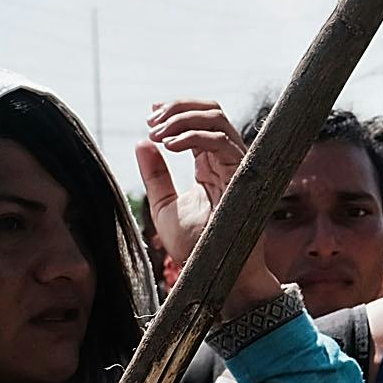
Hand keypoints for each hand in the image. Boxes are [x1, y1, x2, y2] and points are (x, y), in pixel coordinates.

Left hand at [136, 101, 284, 309]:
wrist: (213, 276)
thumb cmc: (196, 248)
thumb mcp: (164, 206)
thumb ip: (155, 175)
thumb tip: (141, 143)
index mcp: (211, 164)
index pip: (202, 121)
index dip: (177, 109)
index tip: (150, 114)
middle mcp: (227, 160)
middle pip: (213, 111)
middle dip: (180, 106)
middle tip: (152, 120)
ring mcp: (237, 167)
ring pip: (218, 119)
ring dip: (183, 118)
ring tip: (158, 133)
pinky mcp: (241, 177)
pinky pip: (220, 143)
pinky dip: (193, 136)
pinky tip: (170, 146)